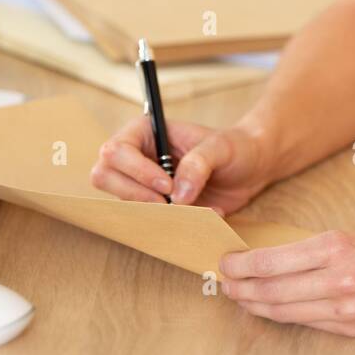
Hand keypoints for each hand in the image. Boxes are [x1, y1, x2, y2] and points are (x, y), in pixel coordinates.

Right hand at [89, 114, 272, 213]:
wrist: (251, 168)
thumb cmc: (235, 147)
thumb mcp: (221, 147)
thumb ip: (199, 163)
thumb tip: (178, 194)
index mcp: (145, 132)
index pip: (116, 150)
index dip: (136, 170)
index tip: (167, 185)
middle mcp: (136, 156)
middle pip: (104, 175)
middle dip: (134, 193)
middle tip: (169, 202)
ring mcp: (141, 182)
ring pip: (118, 200)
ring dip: (148, 210)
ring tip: (187, 208)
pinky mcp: (153, 205)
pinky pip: (142, 219)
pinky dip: (167, 222)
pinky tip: (198, 214)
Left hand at [218, 225, 354, 334]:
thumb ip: (322, 250)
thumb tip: (279, 260)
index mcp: (338, 248)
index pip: (271, 263)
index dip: (241, 266)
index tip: (224, 263)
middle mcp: (339, 281)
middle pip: (271, 292)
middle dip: (240, 289)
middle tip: (222, 283)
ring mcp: (346, 310)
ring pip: (285, 312)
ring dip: (257, 306)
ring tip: (239, 298)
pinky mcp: (354, 329)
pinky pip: (309, 323)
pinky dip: (285, 316)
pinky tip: (273, 310)